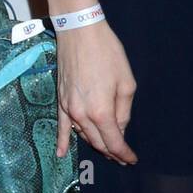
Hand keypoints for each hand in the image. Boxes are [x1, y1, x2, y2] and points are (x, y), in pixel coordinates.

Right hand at [55, 20, 137, 164]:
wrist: (79, 33)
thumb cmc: (107, 53)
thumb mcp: (126, 81)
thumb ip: (124, 109)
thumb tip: (120, 126)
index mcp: (101, 112)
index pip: (114, 142)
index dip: (124, 153)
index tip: (132, 159)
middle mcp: (82, 115)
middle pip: (98, 142)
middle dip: (112, 151)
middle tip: (123, 156)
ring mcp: (69, 109)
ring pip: (84, 135)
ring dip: (96, 144)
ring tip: (107, 150)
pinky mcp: (61, 101)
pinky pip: (62, 126)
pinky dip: (62, 141)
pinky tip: (60, 153)